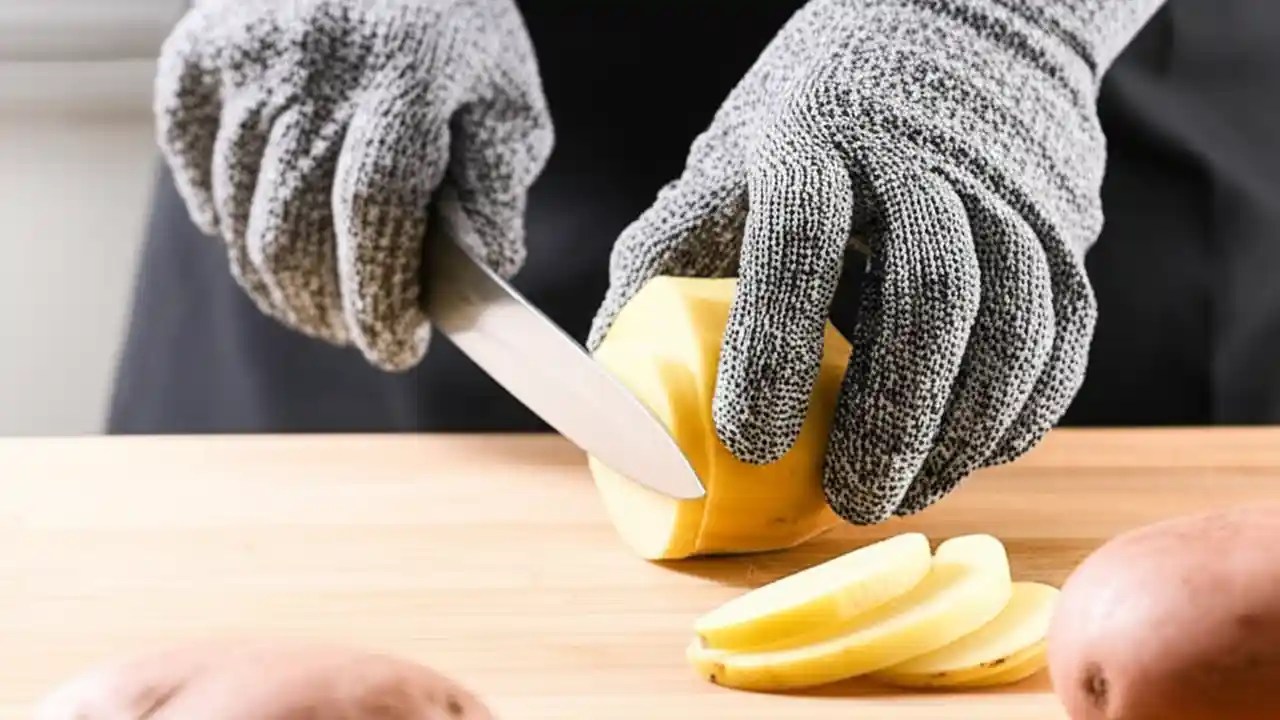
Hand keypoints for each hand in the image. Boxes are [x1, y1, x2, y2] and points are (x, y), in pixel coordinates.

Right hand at [155, 0, 552, 369]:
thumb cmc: (452, 33)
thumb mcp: (507, 99)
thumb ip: (497, 189)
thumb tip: (479, 272)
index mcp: (405, 77)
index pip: (374, 214)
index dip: (378, 299)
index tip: (397, 348)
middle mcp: (313, 69)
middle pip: (291, 233)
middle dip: (326, 311)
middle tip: (357, 332)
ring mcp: (244, 64)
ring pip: (239, 221)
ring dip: (280, 287)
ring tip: (321, 303)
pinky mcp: (194, 61)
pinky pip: (197, 178)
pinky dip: (227, 229)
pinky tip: (269, 238)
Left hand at [590, 0, 1162, 523]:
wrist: (958, 34)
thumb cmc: (818, 123)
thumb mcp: (728, 156)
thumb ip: (670, 250)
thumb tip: (610, 375)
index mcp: (816, 133)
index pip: (799, 231)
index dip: (773, 342)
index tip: (749, 444)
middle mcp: (922, 157)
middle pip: (933, 290)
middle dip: (892, 416)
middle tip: (850, 501)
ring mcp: (1006, 192)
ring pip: (1014, 322)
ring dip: (962, 431)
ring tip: (907, 492)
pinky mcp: (1065, 231)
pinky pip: (1062, 335)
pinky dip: (1022, 411)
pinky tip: (973, 453)